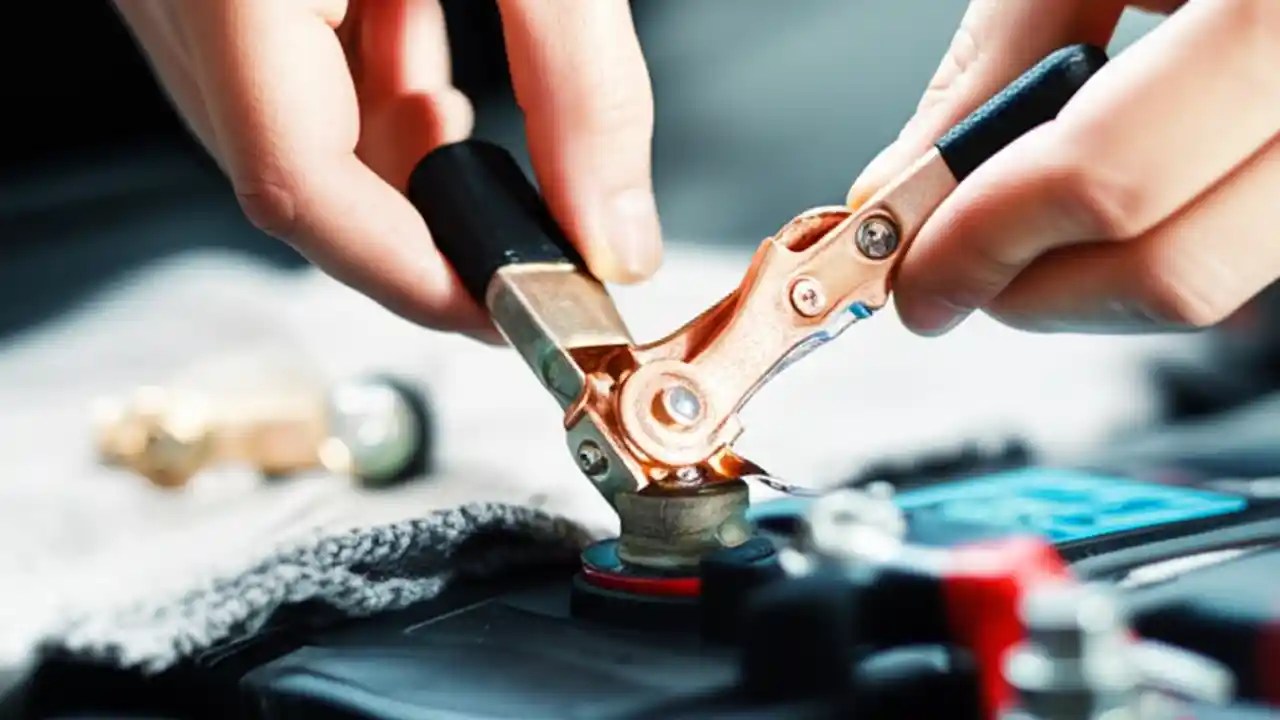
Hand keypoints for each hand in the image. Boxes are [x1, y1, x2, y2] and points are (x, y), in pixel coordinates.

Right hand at [113, 0, 661, 337]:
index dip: (408, 274)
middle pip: (297, 174)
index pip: (297, 184)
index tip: (501, 315)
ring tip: (491, 151)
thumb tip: (612, 232)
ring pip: (293, 127)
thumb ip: (581, 80)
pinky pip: (288, 66)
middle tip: (520, 252)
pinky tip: (439, 76)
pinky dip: (376, 86)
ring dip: (404, 157)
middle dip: (422, 227)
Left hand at [847, 0, 1279, 334]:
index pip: (1112, 176)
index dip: (988, 242)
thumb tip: (907, 177)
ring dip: (1097, 283)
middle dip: (1033, 290)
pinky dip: (1171, 247)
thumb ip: (1002, 52)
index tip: (913, 269)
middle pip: (1179, 268)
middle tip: (954, 272)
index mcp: (1272, 8)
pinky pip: (1257, 251)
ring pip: (1225, 282)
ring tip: (1026, 234)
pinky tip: (1120, 204)